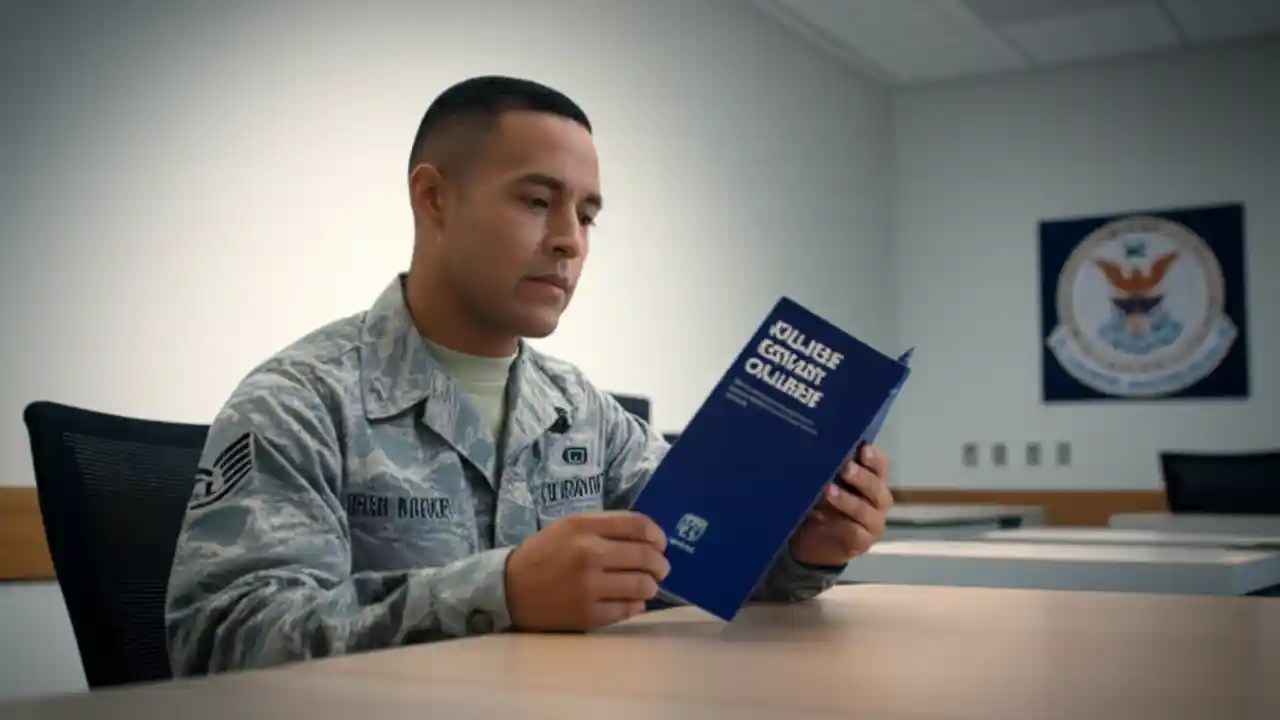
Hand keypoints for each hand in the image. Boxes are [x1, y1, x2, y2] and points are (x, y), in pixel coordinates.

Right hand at [504, 511, 670, 631]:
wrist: (509, 589)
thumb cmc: (544, 554)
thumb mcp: (569, 526)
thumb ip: (606, 526)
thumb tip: (649, 538)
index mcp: (584, 527)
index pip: (638, 526)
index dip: (657, 535)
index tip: (660, 543)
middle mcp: (589, 554)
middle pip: (646, 556)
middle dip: (660, 563)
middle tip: (660, 568)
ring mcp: (589, 587)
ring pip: (643, 585)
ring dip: (650, 585)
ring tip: (646, 585)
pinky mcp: (588, 615)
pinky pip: (629, 609)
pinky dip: (636, 604)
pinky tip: (630, 600)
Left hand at [788, 444, 892, 566]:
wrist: (815, 541)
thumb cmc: (824, 502)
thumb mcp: (826, 482)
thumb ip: (829, 468)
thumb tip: (818, 450)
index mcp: (873, 479)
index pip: (880, 464)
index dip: (873, 457)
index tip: (863, 449)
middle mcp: (879, 499)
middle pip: (875, 486)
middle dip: (860, 476)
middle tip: (845, 468)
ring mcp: (874, 522)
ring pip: (865, 510)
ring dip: (846, 500)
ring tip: (828, 491)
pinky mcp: (863, 542)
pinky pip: (855, 532)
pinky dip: (840, 525)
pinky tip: (825, 518)